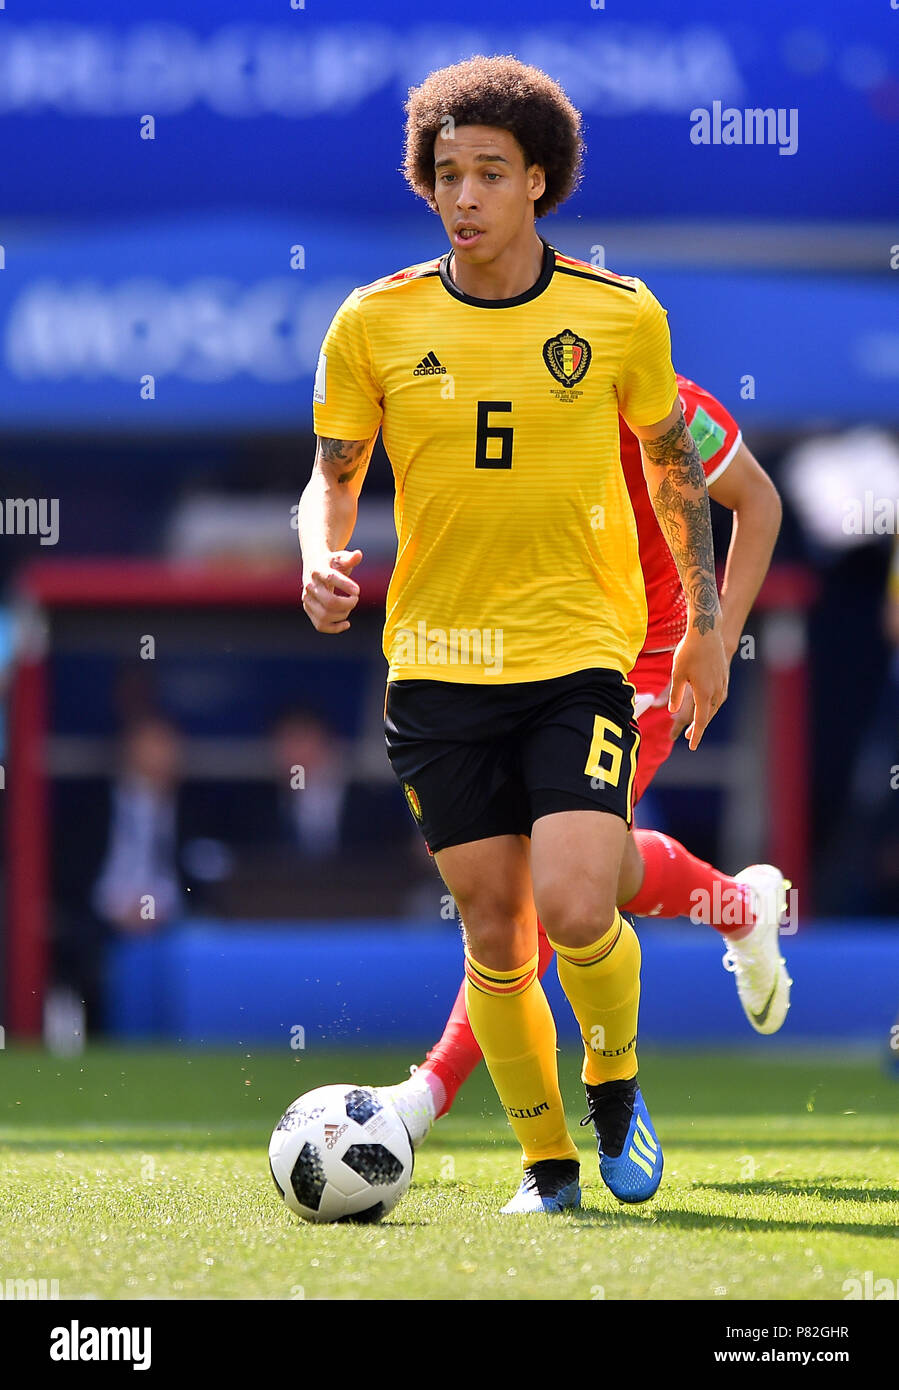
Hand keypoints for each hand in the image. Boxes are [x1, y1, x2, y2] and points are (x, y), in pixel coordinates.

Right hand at [302, 549, 362, 632]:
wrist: (314, 566)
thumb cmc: (331, 562)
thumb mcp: (340, 558)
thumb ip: (350, 558)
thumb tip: (358, 555)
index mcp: (318, 570)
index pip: (331, 578)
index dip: (345, 585)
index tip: (358, 591)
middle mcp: (310, 586)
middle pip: (330, 602)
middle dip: (348, 604)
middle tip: (356, 599)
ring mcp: (308, 600)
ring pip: (325, 616)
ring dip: (343, 615)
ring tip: (349, 607)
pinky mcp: (309, 610)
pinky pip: (320, 625)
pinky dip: (335, 628)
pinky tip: (347, 624)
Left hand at [668, 625, 727, 750]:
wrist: (707, 631)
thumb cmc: (689, 651)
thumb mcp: (677, 673)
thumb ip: (675, 694)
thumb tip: (672, 710)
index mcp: (704, 692)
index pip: (700, 720)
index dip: (696, 734)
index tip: (692, 746)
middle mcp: (716, 690)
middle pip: (708, 715)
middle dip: (699, 727)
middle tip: (689, 737)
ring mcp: (722, 683)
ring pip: (715, 706)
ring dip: (706, 716)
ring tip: (697, 723)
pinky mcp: (724, 676)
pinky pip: (719, 696)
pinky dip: (712, 705)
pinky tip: (707, 705)